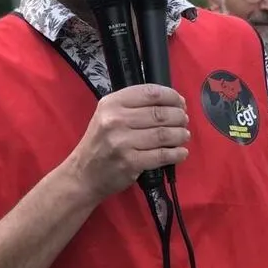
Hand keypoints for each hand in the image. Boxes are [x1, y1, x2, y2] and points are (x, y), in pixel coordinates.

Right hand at [67, 84, 189, 199]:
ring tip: (184, 135)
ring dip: (180, 135)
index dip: (172, 96)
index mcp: (112, 103)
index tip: (180, 103)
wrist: (83, 174)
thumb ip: (134, 106)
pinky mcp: (130, 162)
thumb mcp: (108, 115)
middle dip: (179, 117)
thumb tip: (172, 102)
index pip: (150, 93)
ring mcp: (122, 142)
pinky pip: (162, 155)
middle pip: (160, 113)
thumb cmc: (100, 142)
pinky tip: (181, 152)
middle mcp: (116, 120)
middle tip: (184, 121)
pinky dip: (176, 153)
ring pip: (164, 134)